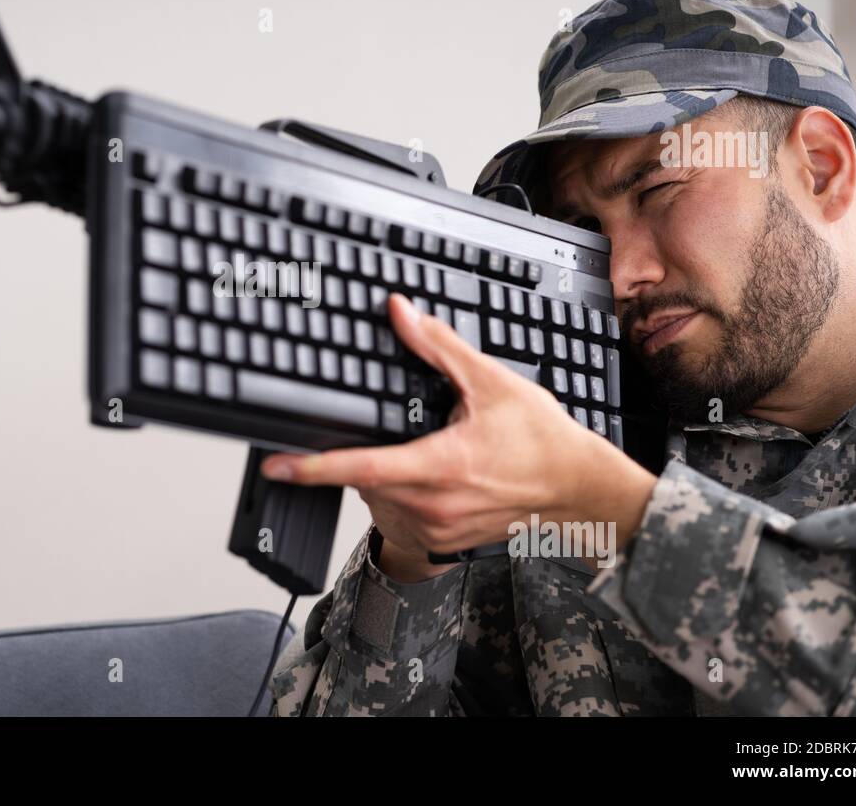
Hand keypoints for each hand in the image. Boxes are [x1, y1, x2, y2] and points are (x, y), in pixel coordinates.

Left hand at [260, 294, 657, 570]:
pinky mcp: (443, 540)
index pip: (360, 468)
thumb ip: (437, 348)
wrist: (578, 491)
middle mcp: (433, 504)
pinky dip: (403, 495)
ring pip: (380, 500)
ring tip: (429, 451)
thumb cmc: (542, 442)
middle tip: (397, 430)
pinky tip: (433, 475)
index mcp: (440, 465)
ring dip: (383, 475)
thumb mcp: (491, 383)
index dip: (312, 467)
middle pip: (364, 480)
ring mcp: (437, 527)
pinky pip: (402, 517)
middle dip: (362, 453)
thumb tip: (401, 314)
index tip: (277, 466)